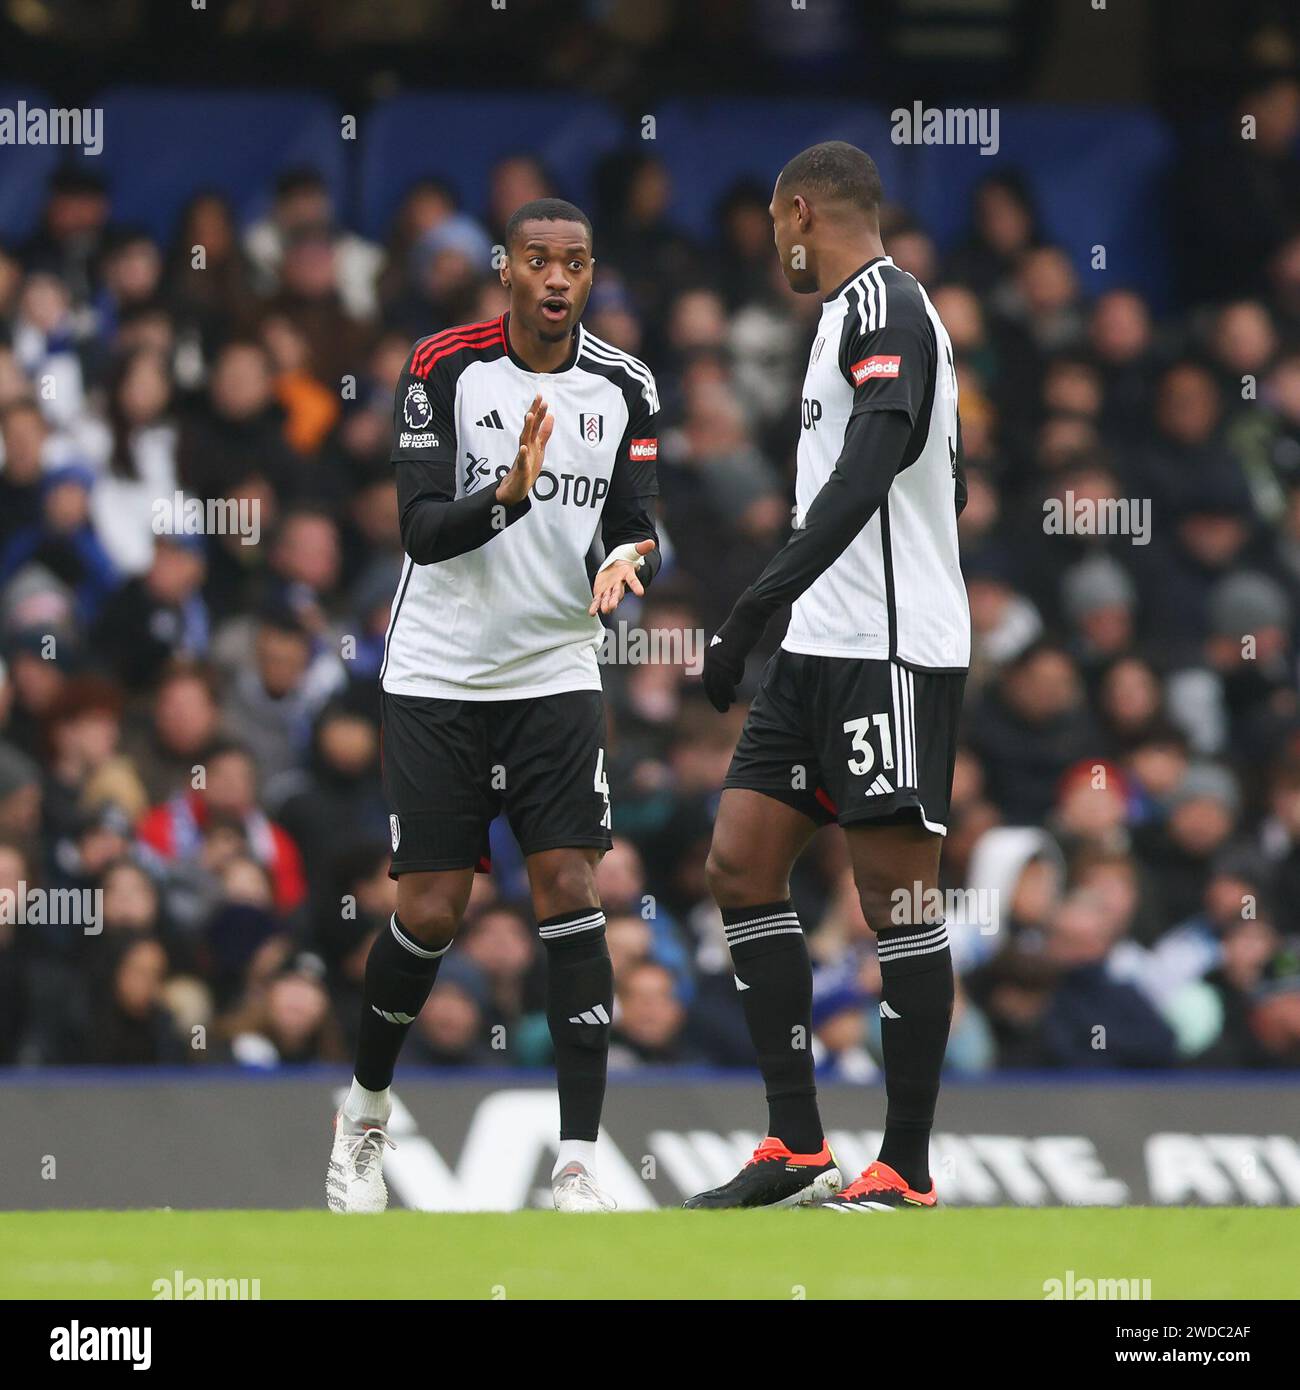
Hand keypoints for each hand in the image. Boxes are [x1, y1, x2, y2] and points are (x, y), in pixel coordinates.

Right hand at [496, 394, 552, 505]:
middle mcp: (526, 446)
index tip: (542, 396)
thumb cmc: (527, 467)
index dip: (539, 411)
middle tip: (539, 399)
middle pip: (530, 427)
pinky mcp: (521, 470)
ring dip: (527, 428)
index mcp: (531, 441)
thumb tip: (551, 416)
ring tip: (529, 415)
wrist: (515, 489)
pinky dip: (522, 454)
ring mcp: (522, 457)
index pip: (535, 423)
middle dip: (534, 413)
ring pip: (524, 440)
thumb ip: (544, 433)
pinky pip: (521, 461)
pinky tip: (523, 448)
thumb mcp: (540, 448)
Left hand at [589, 539, 655, 615]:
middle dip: (615, 599)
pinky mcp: (601, 591)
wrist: (617, 565)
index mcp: (627, 575)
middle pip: (618, 593)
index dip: (637, 586)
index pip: (633, 581)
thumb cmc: (626, 559)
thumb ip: (642, 548)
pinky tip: (592, 613)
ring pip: (608, 598)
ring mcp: (610, 589)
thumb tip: (651, 543)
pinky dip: (595, 606)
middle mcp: (619, 584)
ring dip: (605, 604)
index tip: (641, 592)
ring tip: (604, 610)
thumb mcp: (634, 550)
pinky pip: (598, 600)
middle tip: (613, 606)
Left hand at [701, 591, 767, 712]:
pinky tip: (732, 699)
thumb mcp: (734, 647)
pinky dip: (728, 692)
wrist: (748, 616)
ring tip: (725, 709)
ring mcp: (719, 658)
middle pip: (710, 684)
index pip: (707, 677)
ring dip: (721, 698)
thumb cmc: (744, 629)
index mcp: (709, 652)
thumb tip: (732, 680)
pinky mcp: (729, 659)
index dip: (712, 691)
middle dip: (714, 698)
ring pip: (717, 685)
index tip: (718, 700)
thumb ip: (731, 663)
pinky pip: (726, 681)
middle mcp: (711, 657)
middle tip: (721, 709)